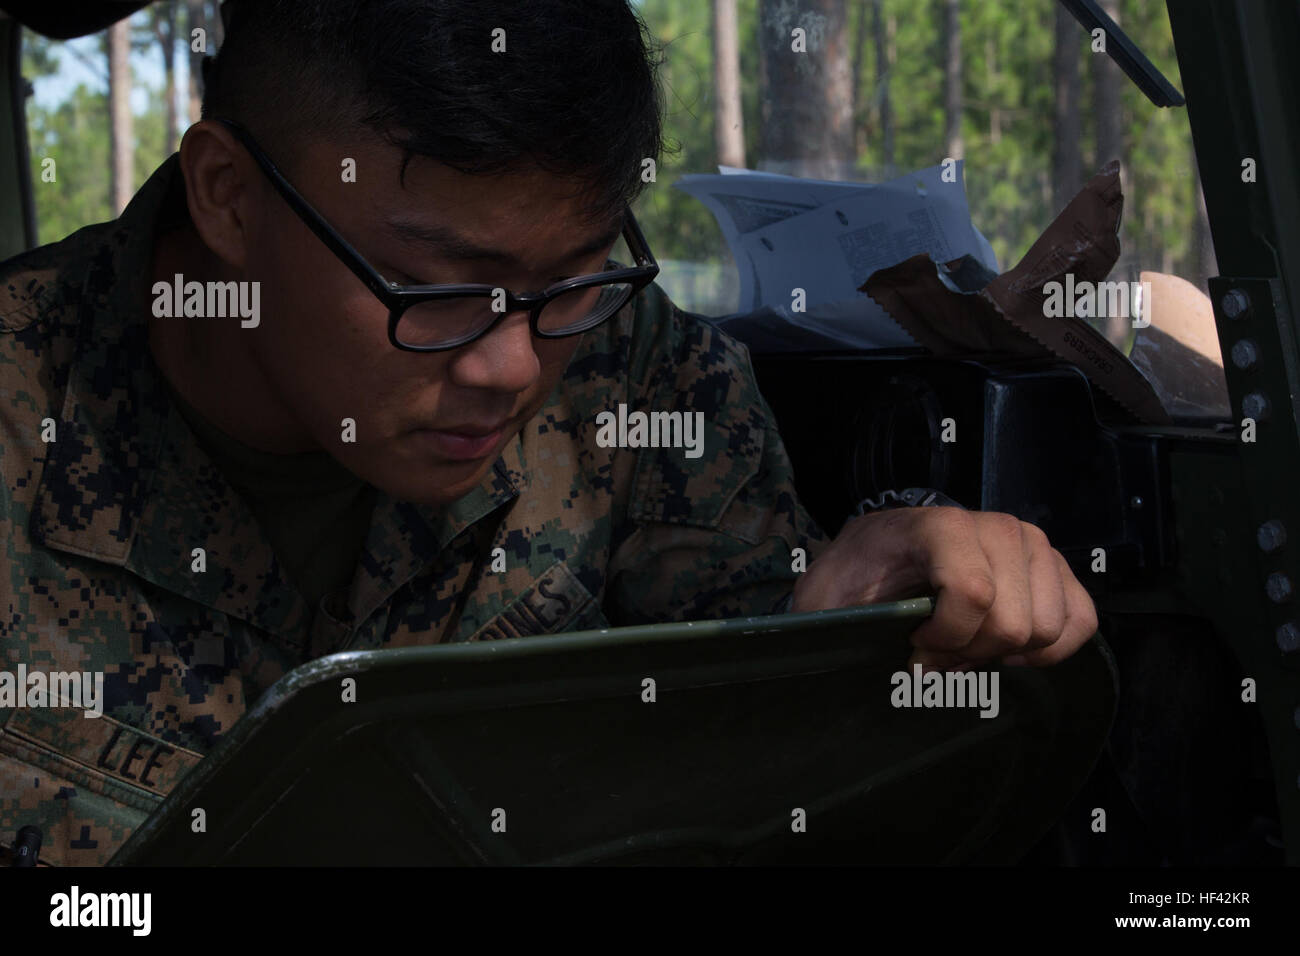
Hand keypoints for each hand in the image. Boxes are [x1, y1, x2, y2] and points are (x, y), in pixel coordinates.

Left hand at [790, 507, 1097, 668]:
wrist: (878, 556)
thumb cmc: (855, 581)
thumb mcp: (831, 597)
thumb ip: (850, 622)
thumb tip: (889, 668)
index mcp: (937, 526)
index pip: (973, 592)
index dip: (946, 639)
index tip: (915, 646)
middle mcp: (995, 526)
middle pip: (1012, 621)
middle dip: (971, 653)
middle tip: (938, 651)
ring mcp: (1033, 545)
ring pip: (1047, 628)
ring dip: (1005, 653)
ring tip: (966, 644)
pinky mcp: (1054, 568)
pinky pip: (1080, 621)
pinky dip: (1046, 649)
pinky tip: (1005, 648)